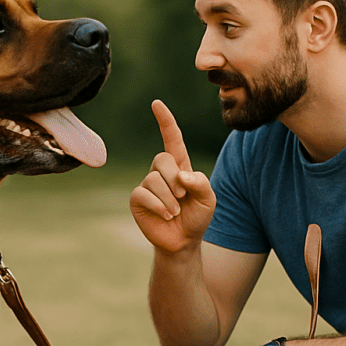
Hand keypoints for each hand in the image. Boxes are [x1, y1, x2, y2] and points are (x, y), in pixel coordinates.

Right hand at [129, 100, 216, 253]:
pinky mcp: (137, 199)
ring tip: (175, 212)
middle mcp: (161, 171)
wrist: (183, 241)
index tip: (156, 104)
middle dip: (175, 179)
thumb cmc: (197, 216)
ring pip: (154, 179)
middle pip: (162, 159)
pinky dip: (159, 206)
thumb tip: (181, 175)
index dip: (165, 121)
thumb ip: (201, 183)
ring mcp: (147, 184)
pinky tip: (166, 215)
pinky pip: (144, 194)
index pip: (172, 138)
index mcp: (180, 165)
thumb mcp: (208, 199)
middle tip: (183, 197)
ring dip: (169, 199)